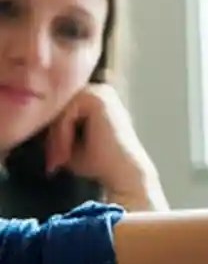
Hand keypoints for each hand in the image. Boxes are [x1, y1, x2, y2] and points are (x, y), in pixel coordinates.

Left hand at [44, 84, 167, 211]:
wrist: (123, 173)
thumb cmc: (99, 162)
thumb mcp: (69, 142)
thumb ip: (54, 130)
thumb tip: (27, 125)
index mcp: (95, 99)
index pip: (61, 109)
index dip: (53, 133)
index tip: (53, 159)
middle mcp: (99, 90)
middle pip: (58, 107)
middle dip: (53, 134)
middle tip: (53, 161)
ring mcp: (99, 92)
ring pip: (59, 110)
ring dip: (56, 136)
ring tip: (60, 158)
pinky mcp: (97, 98)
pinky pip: (65, 113)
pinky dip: (62, 134)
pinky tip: (68, 152)